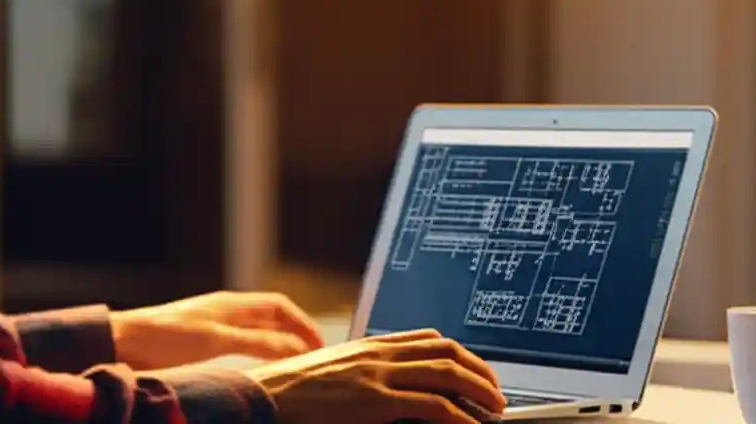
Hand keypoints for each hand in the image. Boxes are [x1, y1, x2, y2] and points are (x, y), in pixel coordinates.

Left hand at [110, 291, 325, 369]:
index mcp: (233, 304)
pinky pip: (242, 343)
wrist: (124, 341)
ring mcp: (214, 325)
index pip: (280, 307)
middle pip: (272, 318)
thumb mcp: (217, 340)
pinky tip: (258, 368)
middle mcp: (227, 311)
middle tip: (313, 357)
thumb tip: (294, 347)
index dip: (303, 324)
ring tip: (293, 363)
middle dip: (296, 333)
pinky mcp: (201, 342)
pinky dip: (259, 353)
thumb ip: (256, 343)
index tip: (320, 344)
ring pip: (257, 331)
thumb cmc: (167, 337)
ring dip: (278, 344)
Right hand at [248, 328, 505, 423]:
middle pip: (445, 350)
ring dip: (479, 391)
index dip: (459, 354)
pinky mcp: (375, 401)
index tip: (475, 371)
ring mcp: (377, 375)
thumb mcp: (331, 374)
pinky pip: (432, 405)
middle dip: (479, 371)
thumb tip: (387, 391)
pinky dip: (458, 417)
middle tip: (496, 394)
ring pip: (446, 373)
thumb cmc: (288, 394)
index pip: (428, 338)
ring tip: (495, 410)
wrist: (259, 399)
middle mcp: (377, 353)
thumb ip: (361, 375)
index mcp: (368, 345)